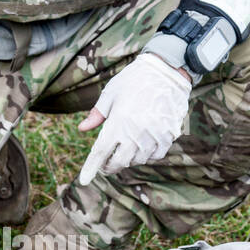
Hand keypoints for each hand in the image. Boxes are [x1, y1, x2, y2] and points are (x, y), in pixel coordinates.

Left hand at [78, 52, 191, 186]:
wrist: (167, 70)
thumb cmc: (134, 80)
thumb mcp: (111, 93)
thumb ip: (97, 114)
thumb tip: (82, 129)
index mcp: (118, 122)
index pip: (100, 152)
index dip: (91, 168)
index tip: (84, 180)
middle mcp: (135, 132)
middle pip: (118, 163)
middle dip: (109, 167)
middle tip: (105, 164)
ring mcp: (153, 136)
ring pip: (137, 161)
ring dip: (128, 159)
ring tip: (125, 149)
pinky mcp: (168, 135)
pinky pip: (156, 155)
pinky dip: (147, 155)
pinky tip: (143, 146)